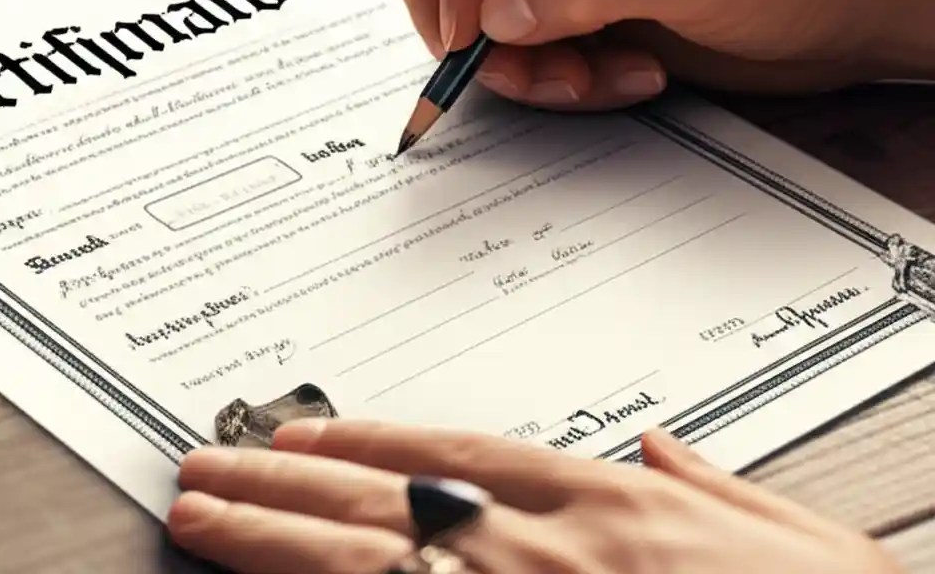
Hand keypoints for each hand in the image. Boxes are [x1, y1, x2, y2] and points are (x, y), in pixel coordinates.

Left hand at [167, 420, 903, 572]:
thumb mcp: (795, 538)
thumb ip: (712, 486)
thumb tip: (659, 448)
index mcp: (610, 509)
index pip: (454, 459)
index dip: (366, 443)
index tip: (301, 435)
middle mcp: (549, 555)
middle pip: (383, 508)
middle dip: (282, 487)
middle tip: (203, 469)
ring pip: (365, 571)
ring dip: (270, 547)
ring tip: (198, 523)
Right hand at [381, 0, 934, 108]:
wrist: (851, 10)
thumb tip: (492, 12)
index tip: (472, 16)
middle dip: (464, 13)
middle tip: (507, 63)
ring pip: (468, 5)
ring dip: (514, 61)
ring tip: (584, 82)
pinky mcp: (567, 6)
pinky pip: (511, 47)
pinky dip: (548, 77)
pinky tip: (618, 78)